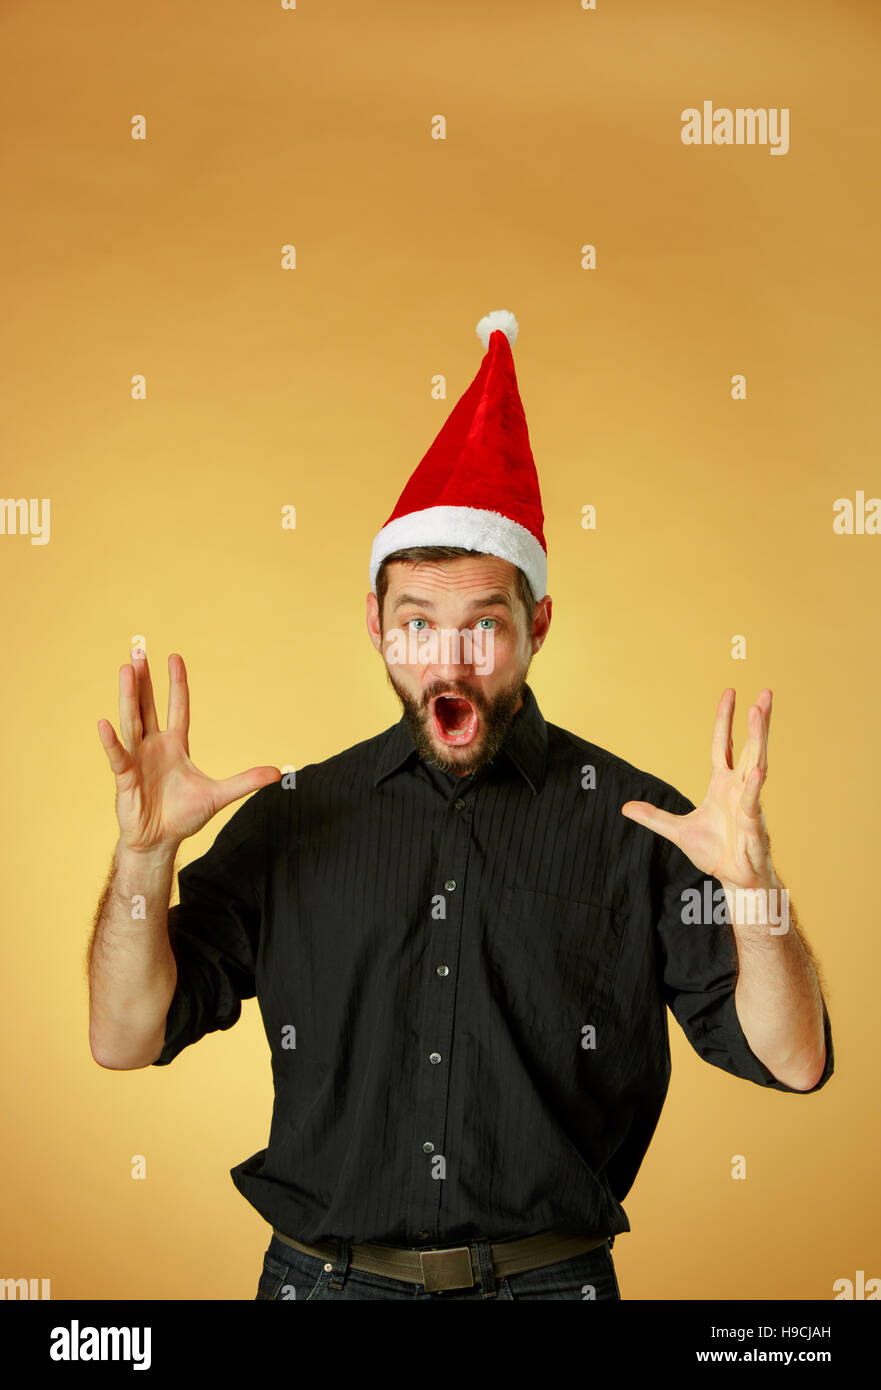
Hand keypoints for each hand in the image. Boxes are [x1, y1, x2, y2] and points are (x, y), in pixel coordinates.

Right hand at [97, 650, 280, 853]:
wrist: (159, 841)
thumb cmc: (184, 815)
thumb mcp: (219, 795)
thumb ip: (245, 781)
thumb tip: (278, 772)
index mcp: (175, 746)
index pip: (178, 708)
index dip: (177, 684)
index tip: (174, 657)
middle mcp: (154, 747)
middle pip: (148, 706)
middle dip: (144, 680)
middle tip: (138, 650)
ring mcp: (137, 760)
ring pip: (132, 722)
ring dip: (129, 696)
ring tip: (126, 670)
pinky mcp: (125, 778)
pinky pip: (118, 756)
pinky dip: (112, 742)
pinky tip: (104, 723)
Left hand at [620, 688, 775, 890]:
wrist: (735, 879)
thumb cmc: (716, 852)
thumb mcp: (677, 831)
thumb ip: (654, 818)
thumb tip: (625, 808)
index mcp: (722, 784)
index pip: (724, 744)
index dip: (726, 720)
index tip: (731, 693)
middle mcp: (739, 787)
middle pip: (750, 746)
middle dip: (757, 721)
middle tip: (764, 693)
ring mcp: (748, 802)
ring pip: (757, 764)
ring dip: (758, 739)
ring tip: (760, 713)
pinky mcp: (753, 824)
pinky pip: (753, 801)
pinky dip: (754, 786)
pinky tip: (756, 770)